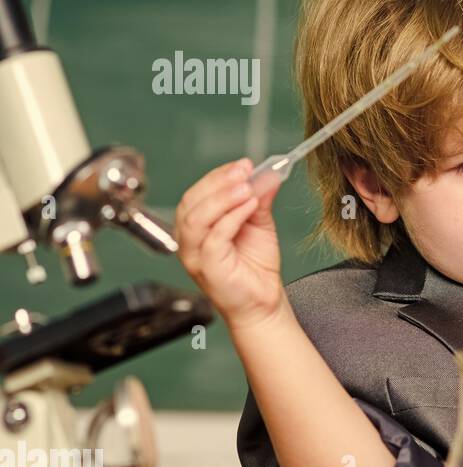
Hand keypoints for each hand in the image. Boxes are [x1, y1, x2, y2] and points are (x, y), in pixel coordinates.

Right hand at [176, 158, 286, 332]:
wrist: (263, 301)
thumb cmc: (255, 266)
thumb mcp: (259, 224)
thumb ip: (260, 200)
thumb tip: (268, 175)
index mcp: (197, 225)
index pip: (198, 193)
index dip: (219, 175)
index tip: (244, 164)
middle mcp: (190, 239)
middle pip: (192, 201)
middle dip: (219, 182)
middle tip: (244, 170)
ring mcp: (194, 254)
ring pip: (197, 218)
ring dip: (223, 197)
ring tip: (247, 186)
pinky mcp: (207, 267)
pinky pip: (214, 238)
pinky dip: (231, 218)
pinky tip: (249, 206)